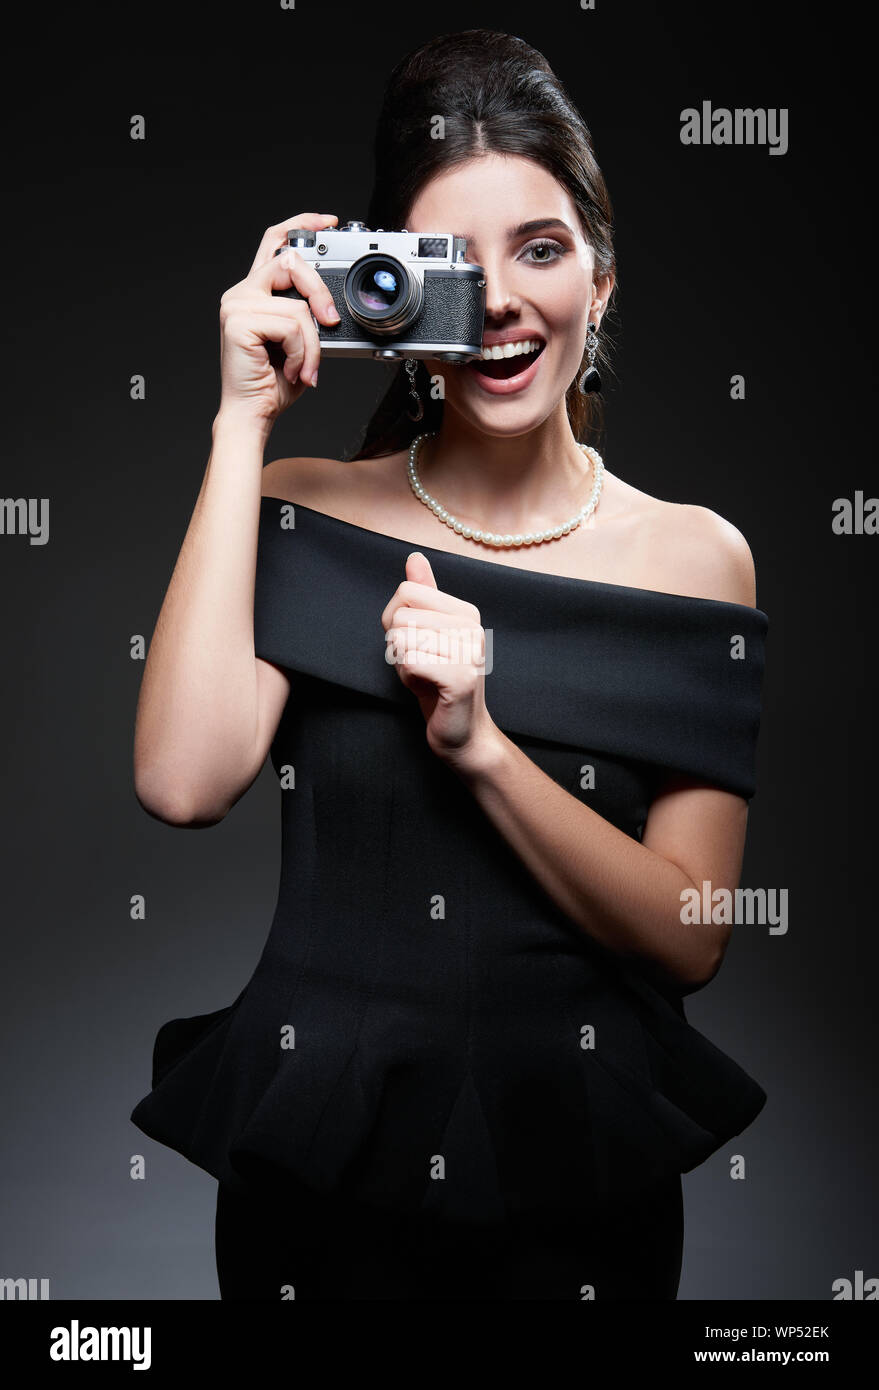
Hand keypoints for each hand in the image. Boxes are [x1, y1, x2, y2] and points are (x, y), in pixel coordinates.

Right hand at [216, 213, 341, 425]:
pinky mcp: (239, 321)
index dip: (301, 225)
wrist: (255, 412)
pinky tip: (293, 370)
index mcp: (255, 292)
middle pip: (292, 262)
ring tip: (304, 366)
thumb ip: (308, 314)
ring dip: (311, 344)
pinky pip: (292, 326)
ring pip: (298, 306)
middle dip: (320, 293)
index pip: (275, 242)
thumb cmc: (276, 382)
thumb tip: (330, 307)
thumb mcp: (301, 341)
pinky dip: (302, 353)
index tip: (327, 222)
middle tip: (330, 322)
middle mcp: (242, 292)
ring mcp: (237, 305)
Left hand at [381, 552, 500, 772]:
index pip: (406, 592)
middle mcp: (472, 627)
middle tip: (422, 667)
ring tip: (425, 677)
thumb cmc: (435, 682)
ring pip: (401, 639)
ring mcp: (470, 651)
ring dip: (402, 665)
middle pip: (400, 616)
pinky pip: (409, 662)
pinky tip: (427, 688)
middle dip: (399, 648)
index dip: (397, 622)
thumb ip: (420, 596)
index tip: (418, 645)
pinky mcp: (461, 677)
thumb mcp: (423, 633)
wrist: (460, 732)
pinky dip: (408, 678)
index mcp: (465, 612)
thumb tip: (414, 557)